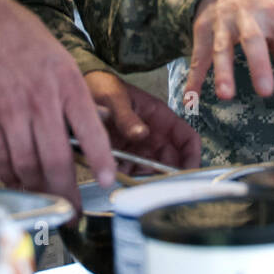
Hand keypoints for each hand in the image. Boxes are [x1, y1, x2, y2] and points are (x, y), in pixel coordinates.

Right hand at [0, 0, 114, 210]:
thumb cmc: (22, 39)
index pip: (91, 131)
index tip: (107, 181)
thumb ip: (74, 96)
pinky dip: (11, 177)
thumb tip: (90, 131)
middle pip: (56, 160)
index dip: (101, 161)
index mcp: (67, 83)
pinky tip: (20, 184)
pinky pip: (0, 158)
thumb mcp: (61, 60)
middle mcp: (41, 100)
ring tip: (47, 202)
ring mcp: (10, 110)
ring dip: (38, 190)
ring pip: (27, 165)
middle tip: (72, 211)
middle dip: (66, 193)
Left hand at [85, 72, 201, 173]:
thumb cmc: (102, 87)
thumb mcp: (114, 98)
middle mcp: (154, 135)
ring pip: (152, 170)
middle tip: (155, 187)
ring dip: (145, 179)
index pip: (187, 138)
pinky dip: (126, 178)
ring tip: (130, 179)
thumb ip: (126, 116)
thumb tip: (142, 134)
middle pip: (172, 161)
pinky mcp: (124, 156)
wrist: (81, 92)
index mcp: (160, 117)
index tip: (189, 174)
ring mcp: (140, 147)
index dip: (192, 156)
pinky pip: (132, 172)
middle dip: (167, 176)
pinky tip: (114, 175)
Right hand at [186, 0, 273, 101]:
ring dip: (223, 71)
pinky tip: (191, 97)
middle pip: (254, 41)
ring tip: (226, 95)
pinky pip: (198, 57)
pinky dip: (194, 78)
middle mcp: (248, 17)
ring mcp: (222, 23)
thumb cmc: (258, 11)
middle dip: (259, 66)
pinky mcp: (202, 30)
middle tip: (266, 92)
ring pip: (222, 48)